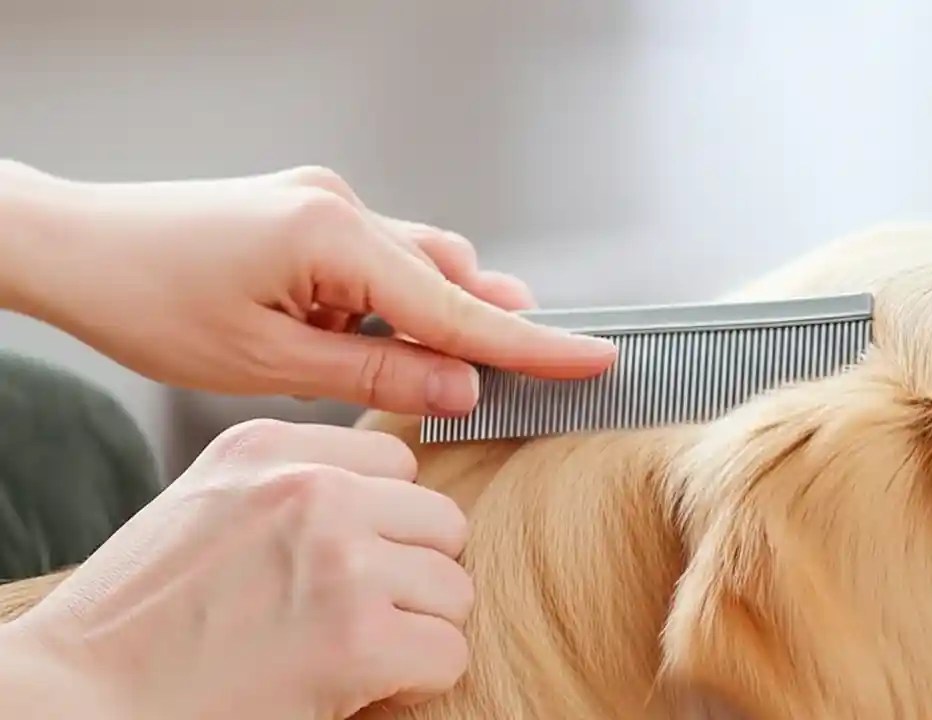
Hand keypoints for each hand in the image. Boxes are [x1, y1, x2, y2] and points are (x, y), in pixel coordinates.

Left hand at [0, 161, 615, 414]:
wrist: (72, 246)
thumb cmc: (148, 302)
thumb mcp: (267, 363)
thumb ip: (376, 372)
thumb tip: (462, 384)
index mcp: (333, 239)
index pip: (457, 306)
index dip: (532, 343)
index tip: (596, 358)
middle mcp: (340, 206)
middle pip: (449, 274)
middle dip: (486, 327)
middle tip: (521, 377)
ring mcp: (324, 201)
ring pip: (417, 263)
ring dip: (432, 316)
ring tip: (425, 370)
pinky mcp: (307, 210)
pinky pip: (378, 257)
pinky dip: (390, 301)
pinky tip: (364, 338)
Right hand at [2, 419, 473, 719]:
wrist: (80, 697)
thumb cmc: (142, 616)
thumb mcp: (212, 504)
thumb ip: (295, 483)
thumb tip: (393, 497)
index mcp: (270, 447)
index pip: (397, 463)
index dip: (384, 523)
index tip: (346, 564)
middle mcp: (313, 488)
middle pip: (439, 522)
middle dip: (412, 574)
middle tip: (357, 615)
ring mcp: (342, 559)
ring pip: (453, 587)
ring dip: (417, 627)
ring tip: (352, 650)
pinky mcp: (361, 637)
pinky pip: (449, 650)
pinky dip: (418, 678)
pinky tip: (362, 684)